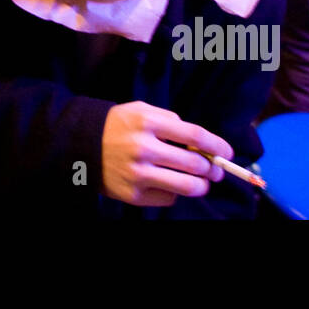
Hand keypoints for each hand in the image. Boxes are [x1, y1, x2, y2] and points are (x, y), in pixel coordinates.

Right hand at [100, 101, 228, 207]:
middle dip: (212, 169)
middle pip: (195, 164)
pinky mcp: (133, 194)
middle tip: (215, 170)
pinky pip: (168, 198)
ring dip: (201, 186)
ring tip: (201, 182)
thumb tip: (200, 143)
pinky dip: (175, 192)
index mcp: (147, 123)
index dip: (217, 145)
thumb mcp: (140, 110)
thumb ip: (170, 121)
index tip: (227, 152)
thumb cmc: (118, 125)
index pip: (195, 136)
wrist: (81, 145)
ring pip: (186, 186)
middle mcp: (143, 148)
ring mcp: (138, 174)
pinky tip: (169, 183)